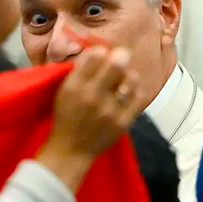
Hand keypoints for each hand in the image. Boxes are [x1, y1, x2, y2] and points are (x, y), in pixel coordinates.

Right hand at [36, 46, 147, 191]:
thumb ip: (79, 73)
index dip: (101, 51)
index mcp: (73, 87)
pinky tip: (130, 91)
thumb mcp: (64, 92)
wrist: (71, 150)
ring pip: (131, 79)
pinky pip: (139, 97)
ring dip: (128, 74)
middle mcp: (91, 96)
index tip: (102, 53)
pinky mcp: (122, 121)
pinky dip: (136, 90)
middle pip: (115, 64)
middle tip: (121, 56)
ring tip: (124, 78)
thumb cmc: (66, 118)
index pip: (93, 57)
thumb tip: (100, 51)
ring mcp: (109, 110)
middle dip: (120, 56)